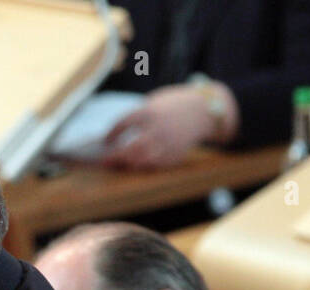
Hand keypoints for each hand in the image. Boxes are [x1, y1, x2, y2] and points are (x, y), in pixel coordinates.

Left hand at [101, 84, 234, 169]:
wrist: (204, 110)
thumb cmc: (174, 105)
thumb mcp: (155, 103)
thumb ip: (138, 117)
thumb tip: (116, 134)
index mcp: (149, 112)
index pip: (122, 125)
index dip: (111, 134)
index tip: (105, 142)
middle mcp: (158, 129)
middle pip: (130, 149)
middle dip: (115, 157)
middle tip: (105, 162)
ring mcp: (168, 144)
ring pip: (142, 161)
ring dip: (129, 164)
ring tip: (121, 165)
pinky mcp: (176, 154)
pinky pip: (156, 165)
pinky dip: (145, 166)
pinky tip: (138, 165)